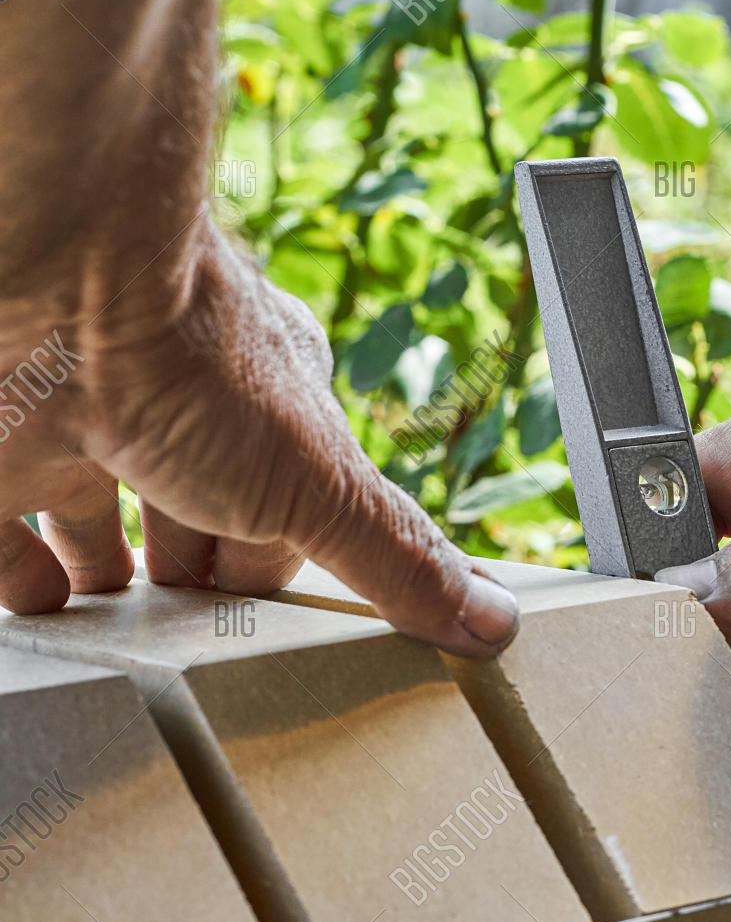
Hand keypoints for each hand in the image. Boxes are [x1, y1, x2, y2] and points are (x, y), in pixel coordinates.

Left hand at [0, 222, 518, 657]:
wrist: (49, 294)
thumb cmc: (194, 364)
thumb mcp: (325, 486)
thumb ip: (398, 559)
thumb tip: (491, 619)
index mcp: (270, 408)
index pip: (292, 502)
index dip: (288, 560)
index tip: (285, 615)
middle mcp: (176, 411)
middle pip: (195, 504)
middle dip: (198, 567)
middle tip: (198, 626)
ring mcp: (83, 428)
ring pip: (98, 511)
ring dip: (108, 568)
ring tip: (116, 619)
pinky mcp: (3, 454)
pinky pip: (7, 527)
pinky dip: (21, 574)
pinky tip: (36, 606)